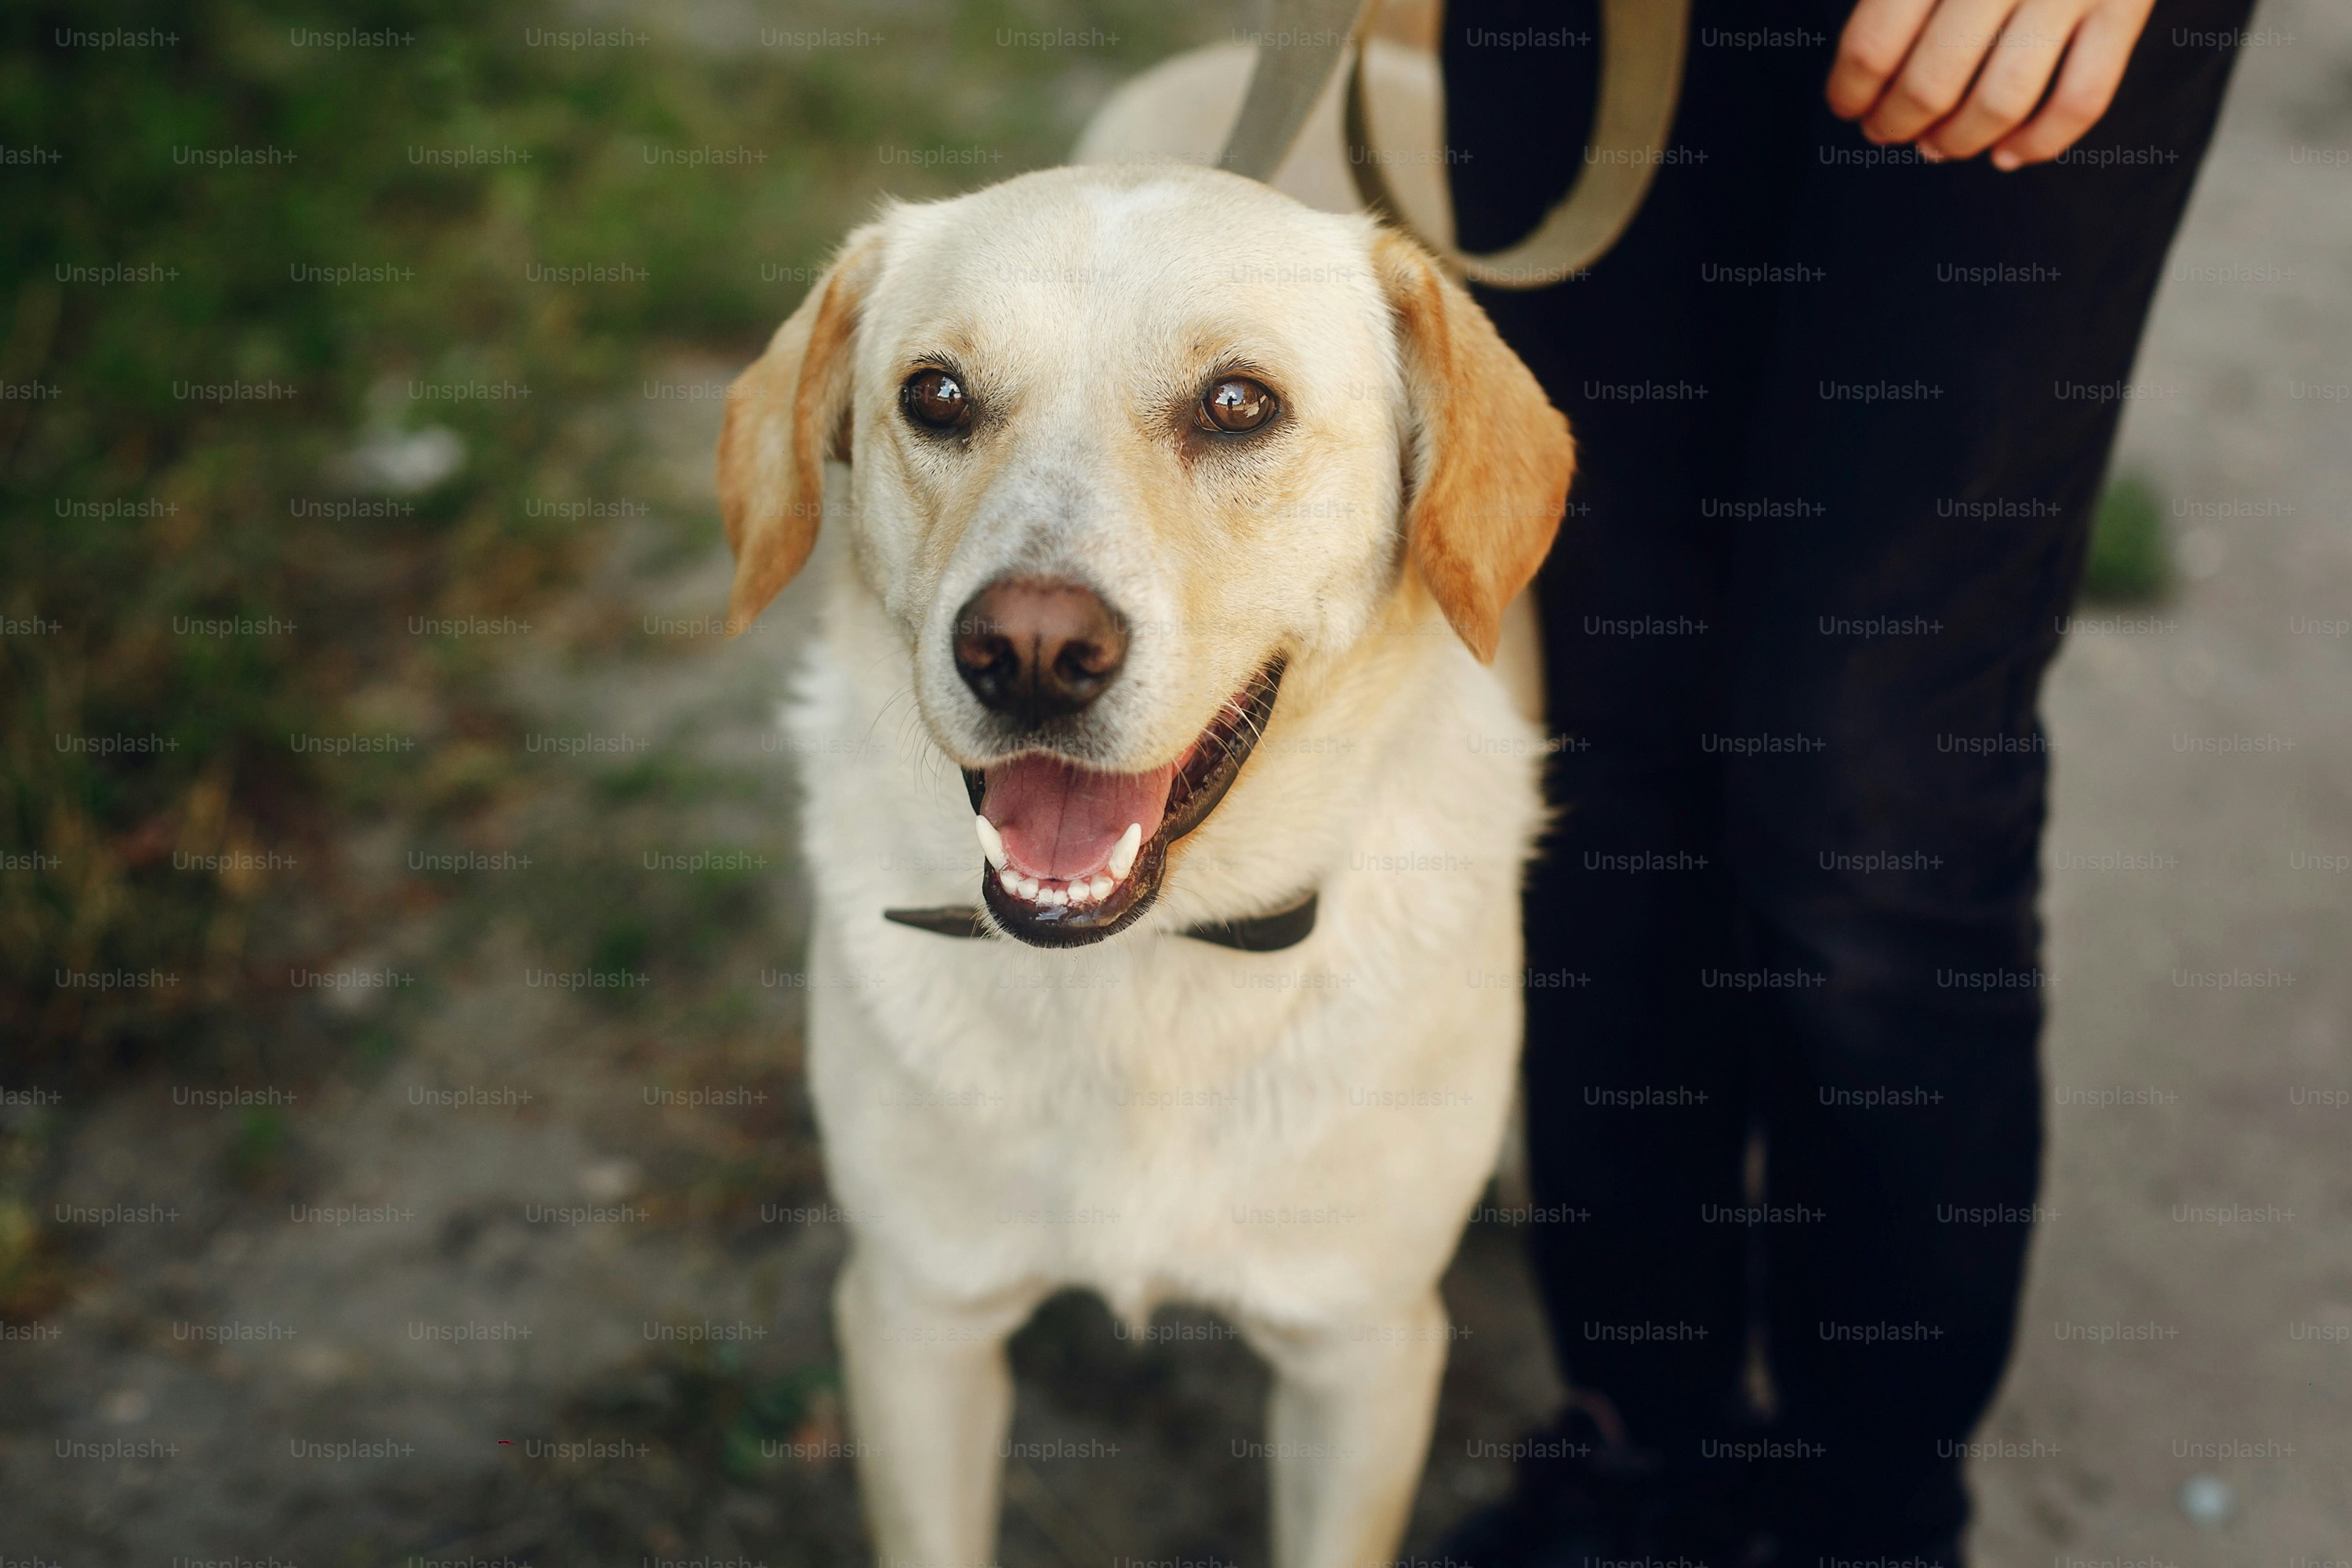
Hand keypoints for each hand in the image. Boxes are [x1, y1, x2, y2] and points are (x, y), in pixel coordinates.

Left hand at [1826, 0, 2156, 168]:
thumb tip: (1855, 55)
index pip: (1873, 45)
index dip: (1850, 91)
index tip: (1846, 105)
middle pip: (1932, 83)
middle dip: (1897, 123)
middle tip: (1885, 129)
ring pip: (2002, 102)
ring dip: (1959, 140)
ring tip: (1936, 145)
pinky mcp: (2125, 5)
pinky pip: (2083, 100)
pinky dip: (2041, 142)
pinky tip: (2007, 154)